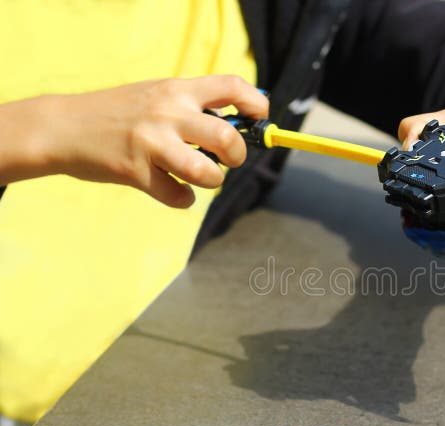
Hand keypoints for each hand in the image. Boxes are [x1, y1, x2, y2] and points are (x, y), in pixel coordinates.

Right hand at [9, 75, 268, 207]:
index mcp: (176, 90)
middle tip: (229, 160)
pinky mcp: (136, 172)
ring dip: (212, 181)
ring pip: (205, 172)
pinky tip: (174, 191)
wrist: (63, 127)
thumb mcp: (156, 94)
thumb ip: (192, 104)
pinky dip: (183, 200)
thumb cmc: (119, 113)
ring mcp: (151, 143)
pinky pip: (177, 197)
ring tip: (202, 178)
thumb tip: (239, 123)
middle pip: (226, 138)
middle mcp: (167, 113)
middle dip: (237, 155)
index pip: (230, 86)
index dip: (255, 103)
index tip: (259, 117)